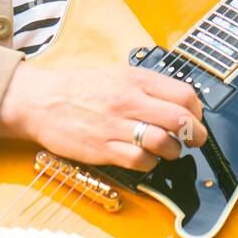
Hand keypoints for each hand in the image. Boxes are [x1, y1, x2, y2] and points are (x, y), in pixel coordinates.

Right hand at [0, 60, 208, 171]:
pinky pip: (139, 161)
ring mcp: (115, 126)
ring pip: (163, 142)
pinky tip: (146, 158)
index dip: (197, 111)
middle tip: (196, 140)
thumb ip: (147, 85)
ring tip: (169, 150)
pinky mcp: (103, 149)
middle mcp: (128, 101)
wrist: (40, 101)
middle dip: (196, 135)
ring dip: (173, 151)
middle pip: (180, 120)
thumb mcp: (117, 74)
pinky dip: (150, 163)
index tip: (195, 118)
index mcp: (135, 79)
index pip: (184, 95)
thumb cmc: (80, 88)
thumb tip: (180, 101)